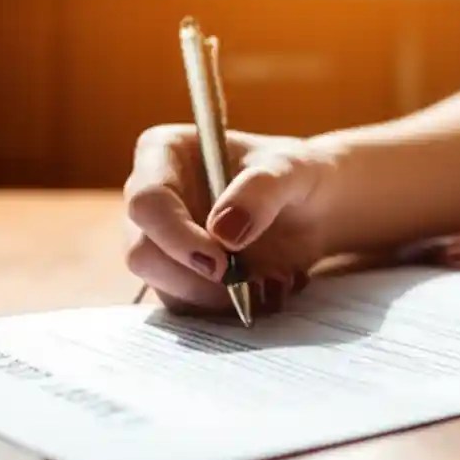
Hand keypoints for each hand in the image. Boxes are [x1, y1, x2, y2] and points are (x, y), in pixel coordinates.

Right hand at [124, 125, 336, 313]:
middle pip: (142, 251)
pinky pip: (184, 302)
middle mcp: (153, 197)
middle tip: (246, 283)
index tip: (220, 261)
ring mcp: (162, 238)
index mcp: (165, 152)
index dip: (177, 237)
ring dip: (213, 297)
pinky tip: (262, 292)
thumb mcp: (292, 171)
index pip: (147, 202)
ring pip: (161, 284)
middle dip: (193, 278)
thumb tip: (222, 233)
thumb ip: (260, 191)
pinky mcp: (178, 272)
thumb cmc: (299, 174)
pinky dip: (222, 307)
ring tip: (267, 284)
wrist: (318, 207)